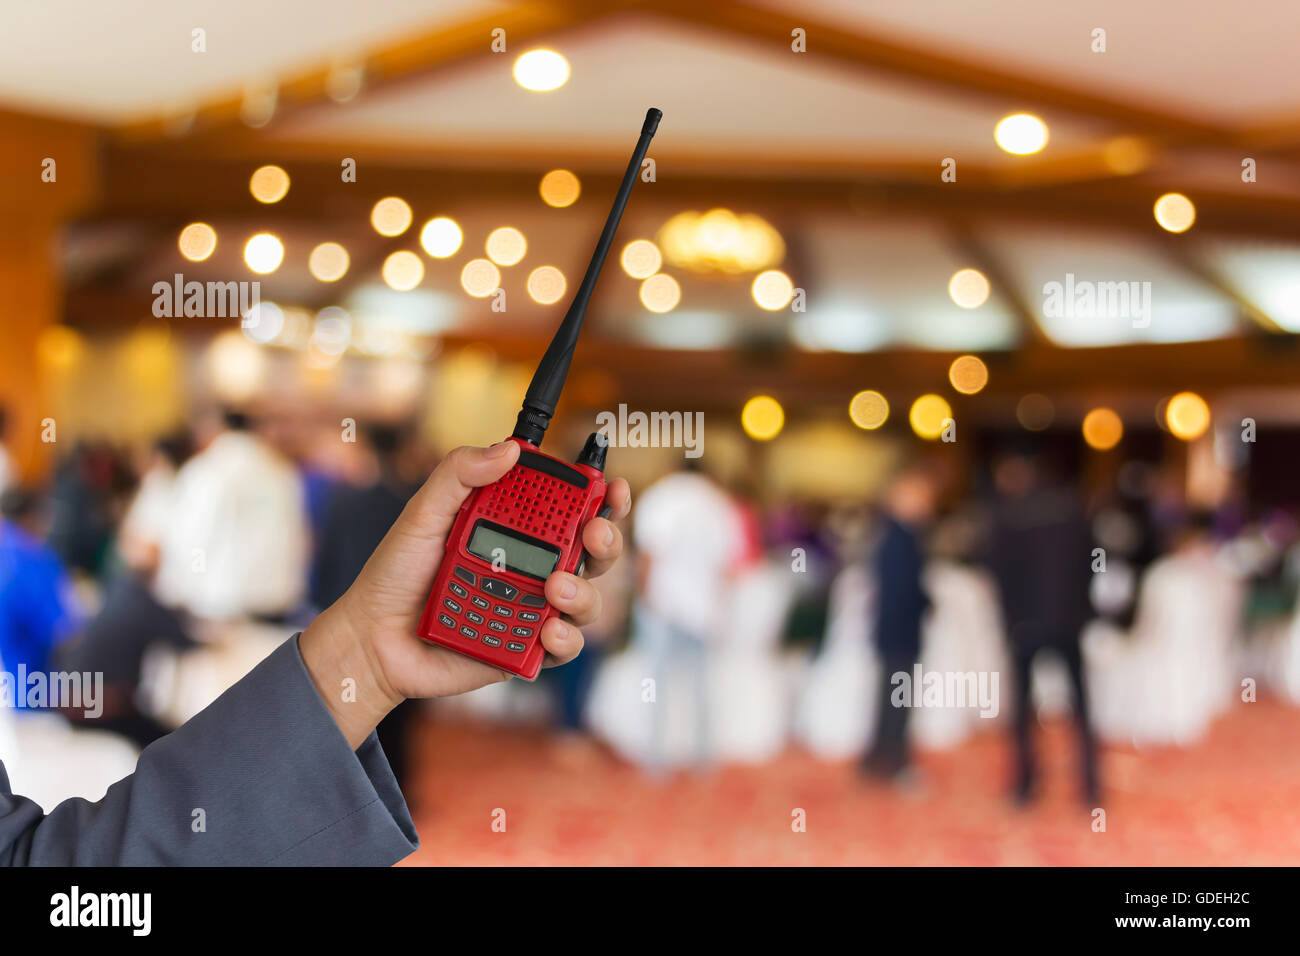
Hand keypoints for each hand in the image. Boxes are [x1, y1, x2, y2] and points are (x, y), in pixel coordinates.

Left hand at [300, 440, 630, 747]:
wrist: (372, 639)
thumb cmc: (396, 572)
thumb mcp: (423, 514)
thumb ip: (460, 474)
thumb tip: (511, 448)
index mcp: (516, 528)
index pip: (572, 506)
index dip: (601, 496)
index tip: (612, 486)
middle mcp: (533, 566)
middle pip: (594, 552)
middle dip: (607, 540)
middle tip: (594, 535)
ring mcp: (532, 608)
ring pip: (586, 599)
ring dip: (584, 592)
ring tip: (555, 590)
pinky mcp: (526, 650)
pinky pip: (563, 646)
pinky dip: (563, 639)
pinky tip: (545, 632)